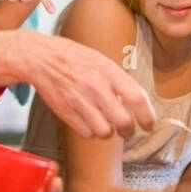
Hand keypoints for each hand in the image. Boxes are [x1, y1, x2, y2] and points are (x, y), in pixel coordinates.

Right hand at [0, 31, 156, 137]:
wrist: (41, 58)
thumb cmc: (74, 58)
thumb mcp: (101, 61)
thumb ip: (119, 81)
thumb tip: (137, 103)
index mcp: (109, 72)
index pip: (138, 99)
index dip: (148, 116)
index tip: (149, 124)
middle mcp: (97, 87)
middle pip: (124, 122)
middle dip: (129, 131)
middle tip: (128, 131)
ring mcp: (80, 101)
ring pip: (105, 132)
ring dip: (108, 132)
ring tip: (106, 125)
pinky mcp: (66, 112)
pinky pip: (86, 133)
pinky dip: (90, 131)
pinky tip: (88, 120)